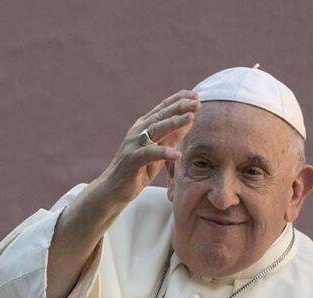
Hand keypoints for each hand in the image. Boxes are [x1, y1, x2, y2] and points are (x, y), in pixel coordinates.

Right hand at [94, 89, 198, 205]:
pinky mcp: (132, 160)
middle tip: (197, 102)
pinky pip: (149, 154)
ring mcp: (134, 144)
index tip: (195, 93)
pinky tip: (178, 155)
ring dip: (174, 122)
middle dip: (180, 107)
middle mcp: (139, 130)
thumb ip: (173, 136)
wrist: (114, 188)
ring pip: (156, 129)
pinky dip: (164, 153)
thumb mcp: (160, 150)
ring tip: (191, 118)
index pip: (163, 108)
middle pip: (162, 115)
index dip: (179, 99)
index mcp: (145, 126)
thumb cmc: (140, 169)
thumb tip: (190, 119)